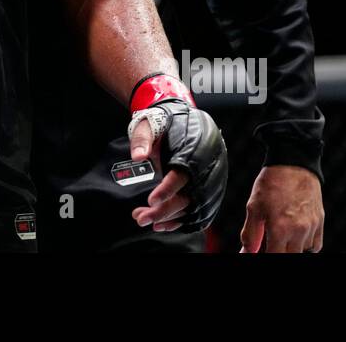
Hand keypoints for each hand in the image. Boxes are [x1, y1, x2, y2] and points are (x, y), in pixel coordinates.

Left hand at [127, 91, 227, 232]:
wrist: (186, 119)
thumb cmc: (168, 123)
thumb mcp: (151, 124)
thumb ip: (143, 138)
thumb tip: (137, 157)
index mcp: (193, 150)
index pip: (181, 175)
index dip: (167, 190)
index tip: (151, 200)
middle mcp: (204, 168)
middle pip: (186, 197)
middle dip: (164, 211)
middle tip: (141, 218)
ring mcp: (208, 181)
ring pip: (191, 208)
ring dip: (169, 219)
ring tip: (146, 221)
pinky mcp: (206, 189)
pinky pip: (198, 211)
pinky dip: (182, 220)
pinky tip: (163, 225)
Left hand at [239, 165, 323, 252]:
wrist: (293, 163)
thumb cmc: (272, 183)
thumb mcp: (254, 207)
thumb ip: (250, 234)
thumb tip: (247, 252)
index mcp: (280, 229)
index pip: (273, 257)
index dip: (265, 255)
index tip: (261, 250)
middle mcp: (298, 231)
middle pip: (289, 256)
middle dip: (278, 251)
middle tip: (270, 242)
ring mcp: (311, 227)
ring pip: (302, 251)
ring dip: (291, 248)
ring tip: (282, 232)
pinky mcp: (320, 222)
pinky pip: (315, 245)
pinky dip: (305, 244)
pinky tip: (296, 234)